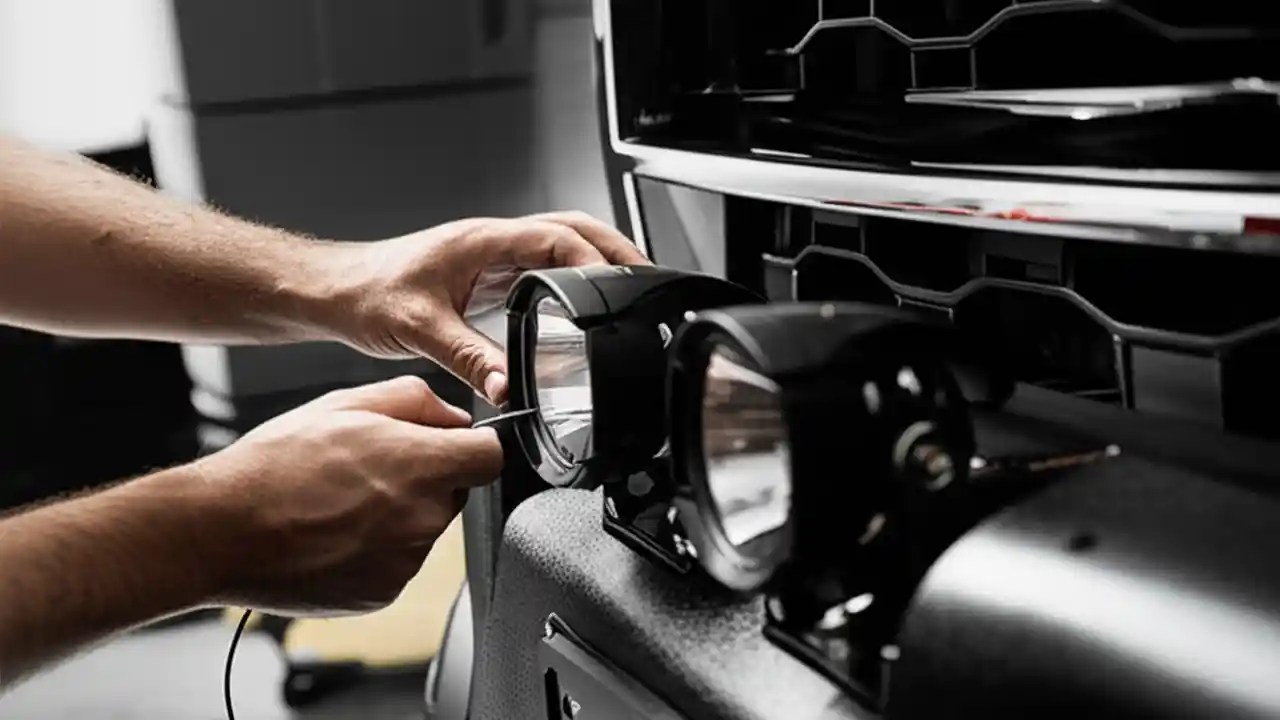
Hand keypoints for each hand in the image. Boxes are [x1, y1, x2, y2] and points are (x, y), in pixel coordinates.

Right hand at [195, 376, 500, 614]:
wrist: (221, 531)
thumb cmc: (275, 466)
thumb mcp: (347, 402)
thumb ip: (416, 401)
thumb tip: (453, 416)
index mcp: (423, 466)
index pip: (491, 456)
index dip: (471, 446)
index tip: (449, 445)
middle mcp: (423, 519)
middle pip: (454, 492)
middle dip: (424, 478)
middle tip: (367, 469)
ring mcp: (405, 562)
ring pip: (422, 528)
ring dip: (396, 514)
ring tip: (338, 501)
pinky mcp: (383, 593)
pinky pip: (396, 561)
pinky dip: (374, 549)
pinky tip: (332, 533)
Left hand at [327, 212, 648, 404]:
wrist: (335, 291)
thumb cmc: (366, 295)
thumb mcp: (421, 330)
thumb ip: (470, 358)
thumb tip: (511, 386)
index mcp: (483, 241)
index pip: (558, 238)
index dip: (597, 261)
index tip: (621, 288)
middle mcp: (492, 241)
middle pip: (573, 230)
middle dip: (615, 249)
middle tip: (647, 279)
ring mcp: (492, 254)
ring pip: (561, 243)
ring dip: (597, 259)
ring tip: (628, 288)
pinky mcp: (487, 273)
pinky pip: (542, 266)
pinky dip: (572, 278)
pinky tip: (582, 304)